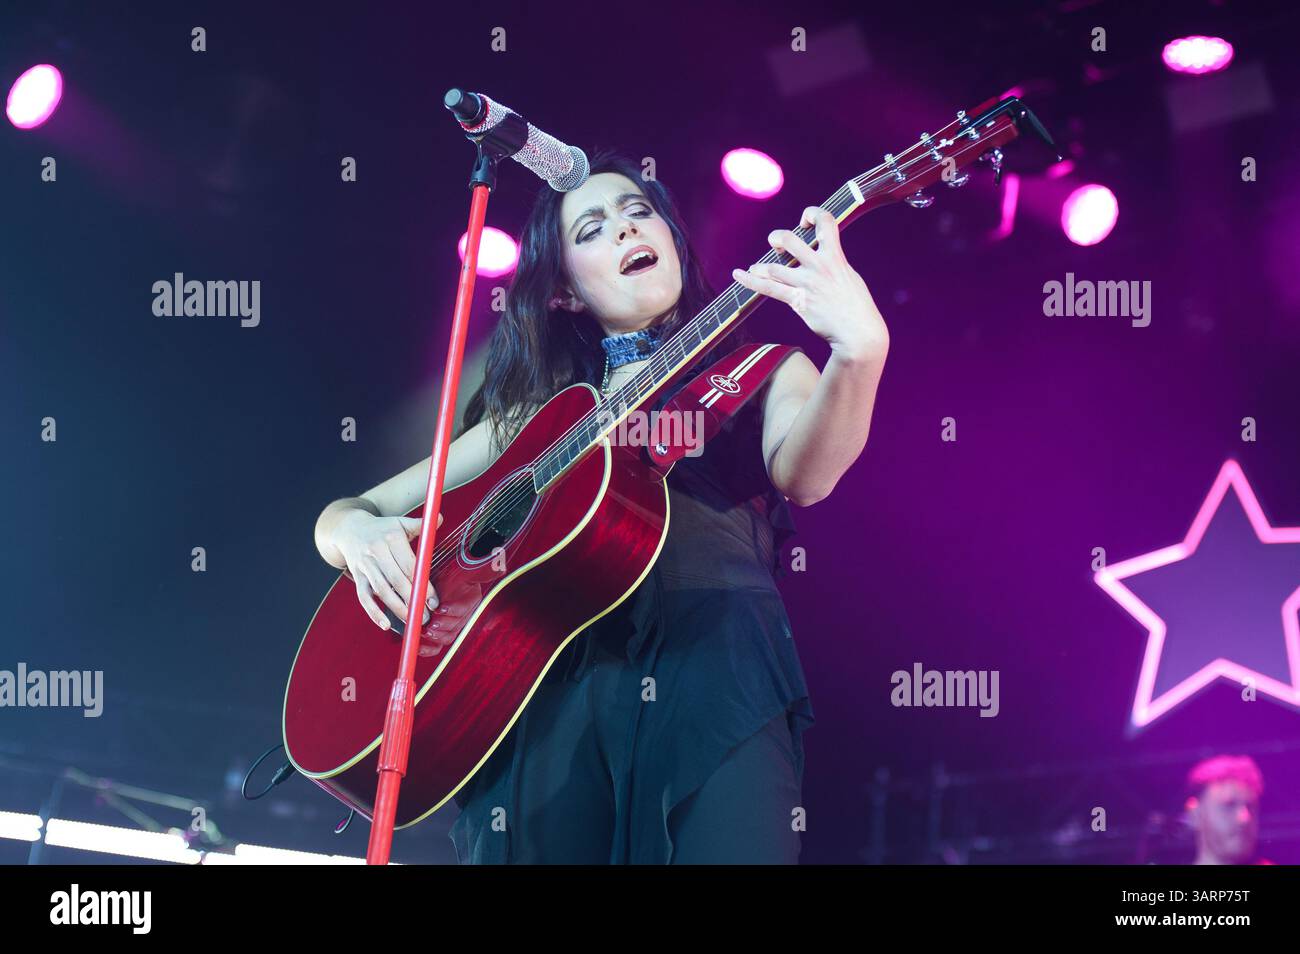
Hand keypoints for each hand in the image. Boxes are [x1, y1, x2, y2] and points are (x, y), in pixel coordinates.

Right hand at [331, 510, 443, 630]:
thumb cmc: (382, 528)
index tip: (433, 600)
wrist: (349, 529)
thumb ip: (420, 525)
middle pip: (396, 581)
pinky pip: (364, 597)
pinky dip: (373, 612)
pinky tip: (385, 624)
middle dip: (412, 600)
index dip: (422, 585)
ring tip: (412, 622)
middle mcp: (377, 552)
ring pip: (382, 591)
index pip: (410, 566)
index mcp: (391, 538)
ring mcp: (365, 565)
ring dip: (397, 609)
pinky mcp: (357, 576)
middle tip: (425, 616)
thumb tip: (439, 519)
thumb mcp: (400, 523)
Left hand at [732, 207, 888, 362]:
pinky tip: (739, 275)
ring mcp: (806, 284)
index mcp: (835, 256)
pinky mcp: (797, 301)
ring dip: (760, 267)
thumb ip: (832, 262)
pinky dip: (751, 281)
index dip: (812, 213)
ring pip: (773, 268)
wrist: (858, 332)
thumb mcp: (848, 275)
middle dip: (778, 237)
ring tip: (756, 269)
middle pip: (790, 240)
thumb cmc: (856, 305)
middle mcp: (819, 267)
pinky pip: (769, 289)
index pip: (825, 222)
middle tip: (775, 243)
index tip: (805, 221)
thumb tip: (819, 254)